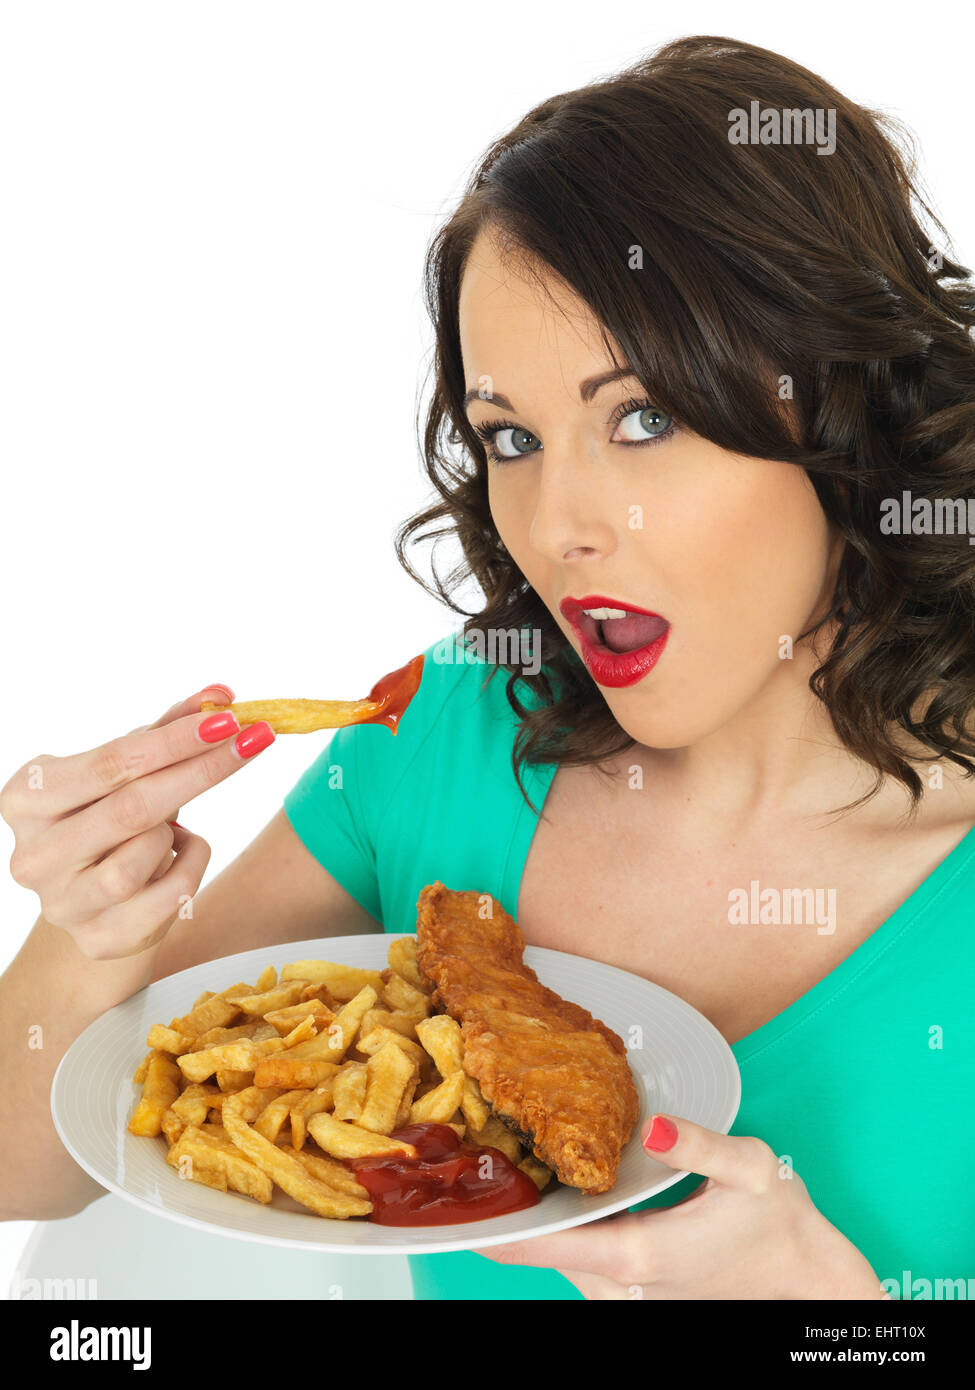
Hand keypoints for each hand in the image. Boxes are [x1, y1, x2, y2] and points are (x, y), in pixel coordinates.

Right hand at [1, 684, 275, 960]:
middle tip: (254, 739)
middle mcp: (33, 853)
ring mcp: (62, 903)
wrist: (97, 900)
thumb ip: (169, 729)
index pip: (112, 762)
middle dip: (202, 769)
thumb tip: (222, 693)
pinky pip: (168, 896)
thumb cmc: (112, 818)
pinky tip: (183, 851)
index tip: (228, 718)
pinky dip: (191, 865)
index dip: (176, 740)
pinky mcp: (97, 939)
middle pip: (133, 807)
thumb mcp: (128, 771)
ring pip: (144, 856)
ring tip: (173, 824)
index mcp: (27, 798)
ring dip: (175, 831)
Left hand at [483, 1113, 887, 1299]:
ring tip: (499, 1156)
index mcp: (636, 1255)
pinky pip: (575, 1255)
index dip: (487, 1218)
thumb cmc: (782, 1226)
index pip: (536, 1244)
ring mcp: (622, 1292)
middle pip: (535, 1245)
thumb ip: (702, 1147)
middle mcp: (618, 1284)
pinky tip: (555, 1182)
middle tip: (469, 1147)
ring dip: (529, 1213)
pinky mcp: (631, 1289)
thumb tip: (654, 1127)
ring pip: (553, 1251)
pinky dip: (557, 1224)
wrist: (809, 1283)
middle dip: (502, 1203)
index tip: (451, 1186)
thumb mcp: (755, 1171)